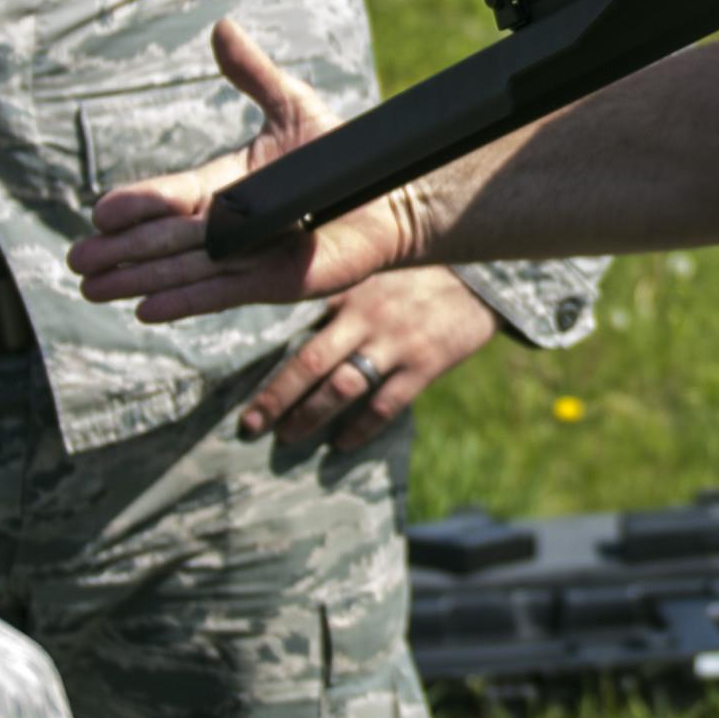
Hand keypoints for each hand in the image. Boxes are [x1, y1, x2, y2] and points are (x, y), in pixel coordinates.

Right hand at [71, 17, 423, 323]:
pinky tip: (145, 309)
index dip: (138, 204)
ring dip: (137, 279)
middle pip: (162, 238)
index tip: (100, 212)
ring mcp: (244, 256)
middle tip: (75, 260)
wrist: (388, 196)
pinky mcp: (269, 282)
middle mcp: (225, 226)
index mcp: (222, 186)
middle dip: (119, 250)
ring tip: (91, 290)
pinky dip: (183, 300)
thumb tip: (221, 27)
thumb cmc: (337, 153)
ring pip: (181, 268)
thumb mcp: (292, 104)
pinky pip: (219, 293)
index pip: (170, 195)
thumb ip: (253, 72)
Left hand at [242, 264, 498, 451]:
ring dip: (310, 416)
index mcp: (348, 289)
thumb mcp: (373, 272)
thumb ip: (336, 296)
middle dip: (276, 398)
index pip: (295, 324)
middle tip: (249, 426)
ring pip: (343, 388)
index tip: (236, 380)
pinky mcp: (425, 364)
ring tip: (286, 438)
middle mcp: (368, 316)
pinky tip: (340, 444)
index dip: (263, 354)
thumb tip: (285, 328)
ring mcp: (397, 342)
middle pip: (310, 362)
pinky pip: (385, 405)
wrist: (482, 279)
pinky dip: (359, 428)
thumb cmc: (416, 276)